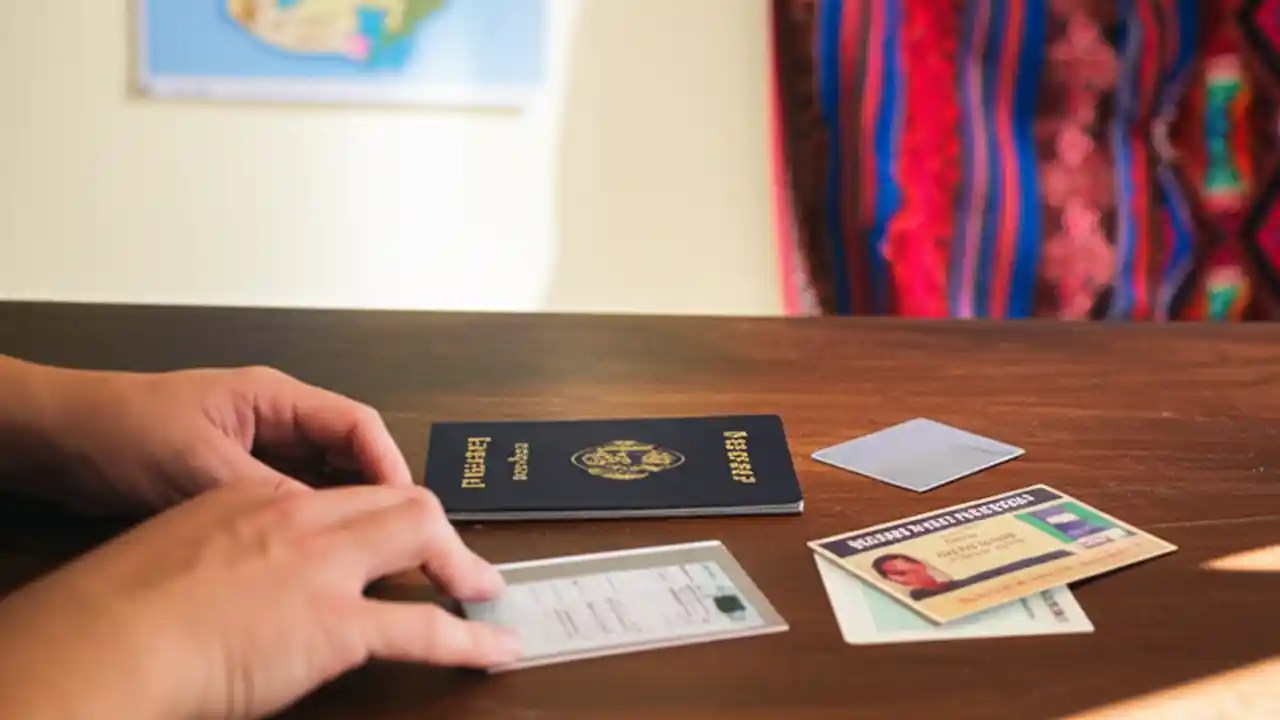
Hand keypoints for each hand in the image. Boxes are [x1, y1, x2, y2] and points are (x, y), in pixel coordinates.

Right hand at [0, 482, 518, 718]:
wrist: (103, 643)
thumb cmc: (114, 614)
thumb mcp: (173, 557)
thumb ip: (221, 558)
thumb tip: (242, 589)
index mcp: (252, 499)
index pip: (340, 492)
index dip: (379, 514)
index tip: (392, 538)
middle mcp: (297, 519)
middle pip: (395, 501)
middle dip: (434, 530)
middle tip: (455, 562)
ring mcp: (322, 566)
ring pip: (420, 538)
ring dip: (459, 568)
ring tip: (484, 594)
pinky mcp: (334, 623)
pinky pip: (423, 626)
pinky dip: (467, 639)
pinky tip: (491, 648)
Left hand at [4, 361, 410, 513]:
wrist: (60, 440)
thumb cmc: (118, 426)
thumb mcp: (198, 463)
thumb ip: (264, 492)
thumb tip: (319, 522)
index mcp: (273, 397)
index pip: (356, 423)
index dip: (388, 462)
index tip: (404, 503)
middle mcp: (273, 422)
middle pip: (348, 453)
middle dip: (374, 490)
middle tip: (394, 533)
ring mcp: (256, 453)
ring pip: (322, 481)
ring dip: (340, 510)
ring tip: (360, 547)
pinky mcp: (236, 482)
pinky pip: (289, 503)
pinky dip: (306, 525)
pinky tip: (311, 552)